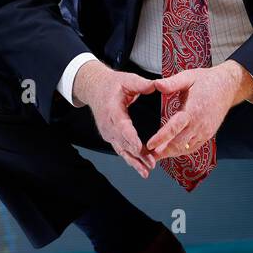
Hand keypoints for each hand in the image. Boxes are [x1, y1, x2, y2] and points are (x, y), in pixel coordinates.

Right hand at [74, 61, 157, 177]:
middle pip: (123, 143)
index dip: (130, 138)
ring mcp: (108, 133)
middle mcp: (108, 125)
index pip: (122, 127)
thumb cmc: (112, 84)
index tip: (139, 148)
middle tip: (151, 164)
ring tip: (146, 172)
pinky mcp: (111, 137)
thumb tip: (156, 85)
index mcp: (112, 110)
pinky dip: (131, 160)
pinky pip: (121, 150)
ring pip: (122, 150)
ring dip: (134, 162)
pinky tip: (141, 169)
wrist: (95, 89)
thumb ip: (141, 83)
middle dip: (137, 155)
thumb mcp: (127, 79)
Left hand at [145, 61, 252, 160]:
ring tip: (155, 156)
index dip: (161, 138)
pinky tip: (171, 151)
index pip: (174, 128)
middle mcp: (200, 124)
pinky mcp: (208, 134)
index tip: (149, 145)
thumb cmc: (205, 80)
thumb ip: (172, 83)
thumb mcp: (188, 77)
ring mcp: (205, 131)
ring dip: (171, 153)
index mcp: (193, 110)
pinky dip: (181, 151)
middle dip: (163, 151)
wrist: (228, 86)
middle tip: (147, 156)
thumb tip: (156, 84)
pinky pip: (193, 147)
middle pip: (178, 144)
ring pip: (185, 148)